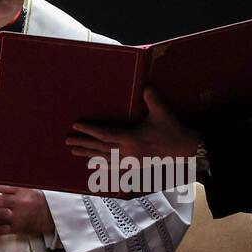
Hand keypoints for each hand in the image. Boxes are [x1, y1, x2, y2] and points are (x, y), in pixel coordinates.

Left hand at [65, 87, 200, 162]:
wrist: (183, 149)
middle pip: (100, 147)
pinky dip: (102, 165)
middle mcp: (127, 151)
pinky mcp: (134, 165)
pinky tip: (92, 165)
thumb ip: (152, 98)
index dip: (89, 130)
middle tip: (67, 141)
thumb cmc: (172, 129)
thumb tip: (145, 86)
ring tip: (74, 151)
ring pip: (104, 157)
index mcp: (131, 138)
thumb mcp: (162, 112)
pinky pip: (114, 165)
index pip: (105, 134)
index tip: (76, 126)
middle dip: (83, 143)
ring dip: (88, 154)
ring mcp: (130, 160)